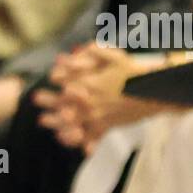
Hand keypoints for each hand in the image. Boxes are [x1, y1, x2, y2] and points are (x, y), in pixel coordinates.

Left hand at [34, 44, 163, 152]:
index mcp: (91, 83)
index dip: (57, 77)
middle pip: (63, 102)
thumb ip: (93, 52)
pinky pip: (89, 136)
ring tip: (43, 120)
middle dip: (48, 100)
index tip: (51, 77)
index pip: (67, 81)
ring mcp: (98, 116)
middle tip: (36, 98)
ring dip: (55, 121)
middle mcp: (91, 101)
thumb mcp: (115, 57)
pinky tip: (66, 139)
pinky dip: (78, 140)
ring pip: (71, 122)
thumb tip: (73, 52)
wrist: (156, 92)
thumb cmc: (135, 73)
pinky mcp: (107, 126)